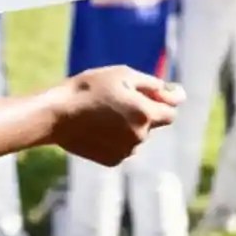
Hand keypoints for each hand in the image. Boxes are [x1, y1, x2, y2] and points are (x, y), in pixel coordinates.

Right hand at [47, 66, 184, 166]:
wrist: (57, 115)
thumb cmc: (89, 88)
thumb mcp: (122, 75)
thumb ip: (154, 85)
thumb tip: (178, 94)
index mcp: (146, 114)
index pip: (170, 113)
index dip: (162, 103)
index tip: (150, 96)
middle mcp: (140, 136)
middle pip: (152, 124)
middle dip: (142, 112)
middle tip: (117, 99)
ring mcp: (126, 151)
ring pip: (137, 136)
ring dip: (129, 126)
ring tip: (102, 113)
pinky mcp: (113, 161)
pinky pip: (123, 147)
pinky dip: (116, 138)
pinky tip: (97, 128)